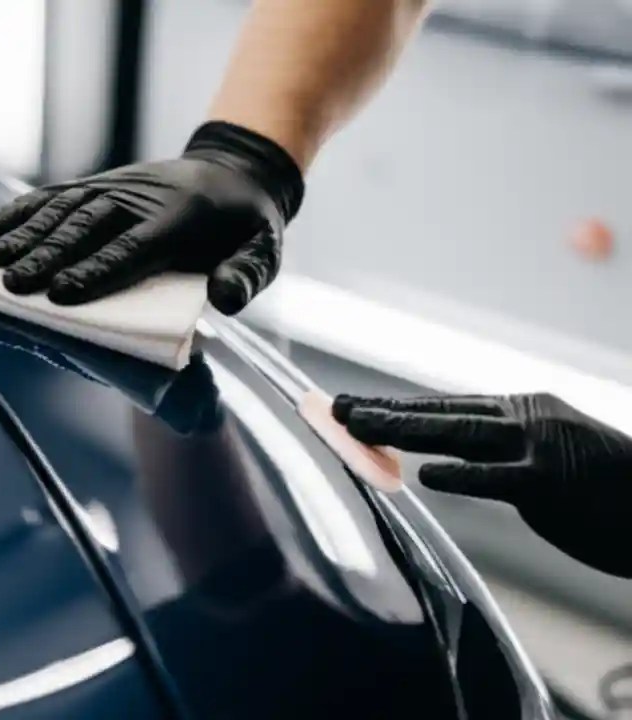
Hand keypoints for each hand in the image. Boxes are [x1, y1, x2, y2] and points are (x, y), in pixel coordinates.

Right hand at [0, 122, 303, 314]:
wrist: (234, 172)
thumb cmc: (243, 227)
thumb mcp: (265, 251)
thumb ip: (246, 275)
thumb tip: (224, 300)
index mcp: (179, 219)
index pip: (131, 248)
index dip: (95, 271)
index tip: (61, 293)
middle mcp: (138, 198)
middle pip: (85, 229)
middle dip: (46, 256)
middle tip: (13, 284)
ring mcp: (112, 188)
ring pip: (62, 211)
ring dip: (24, 235)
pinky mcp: (93, 185)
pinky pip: (51, 197)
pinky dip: (18, 211)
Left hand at [334, 392, 631, 577]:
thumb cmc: (606, 490)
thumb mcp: (543, 460)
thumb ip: (496, 454)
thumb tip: (441, 457)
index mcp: (520, 412)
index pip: (442, 407)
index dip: (393, 407)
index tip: (349, 406)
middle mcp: (524, 419)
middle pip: (438, 412)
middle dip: (381, 410)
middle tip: (332, 406)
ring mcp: (537, 448)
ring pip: (456, 433)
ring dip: (401, 428)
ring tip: (357, 424)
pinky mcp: (551, 484)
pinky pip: (497, 477)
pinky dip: (461, 473)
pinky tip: (426, 472)